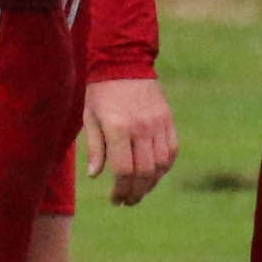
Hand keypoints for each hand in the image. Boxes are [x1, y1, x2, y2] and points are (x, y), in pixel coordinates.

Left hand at [79, 77, 177, 207]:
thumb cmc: (101, 90)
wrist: (123, 59)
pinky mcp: (167, 119)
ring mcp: (157, 123)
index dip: (120, 190)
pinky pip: (171, 150)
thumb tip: (95, 175)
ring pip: (161, 164)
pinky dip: (164, 166)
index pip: (124, 170)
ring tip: (140, 191)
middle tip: (128, 202)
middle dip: (136, 192)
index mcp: (118, 127)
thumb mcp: (90, 117)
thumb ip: (95, 147)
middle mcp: (141, 127)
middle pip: (144, 172)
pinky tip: (154, 174)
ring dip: (151, 183)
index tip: (115, 199)